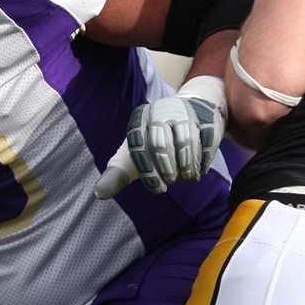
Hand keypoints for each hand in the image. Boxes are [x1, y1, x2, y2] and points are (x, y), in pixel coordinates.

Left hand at [94, 77, 227, 197]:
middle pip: (160, 144)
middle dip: (168, 170)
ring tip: (186, 177)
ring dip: (187, 167)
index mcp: (139, 119)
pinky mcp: (206, 116)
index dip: (149, 172)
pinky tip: (199, 169)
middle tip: (172, 181)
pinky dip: (203, 161)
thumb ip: (117, 175)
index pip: (137, 146)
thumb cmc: (155, 142)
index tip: (159, 188)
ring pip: (185, 142)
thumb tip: (98, 194)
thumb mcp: (133, 157)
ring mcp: (184, 111)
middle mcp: (159, 110)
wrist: (188, 116)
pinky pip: (206, 142)